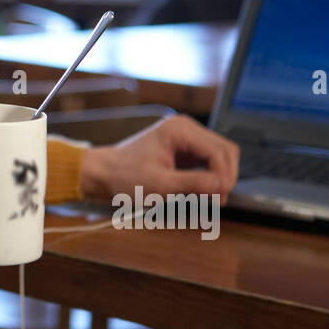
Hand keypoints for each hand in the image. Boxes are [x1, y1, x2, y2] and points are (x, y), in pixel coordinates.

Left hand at [83, 114, 238, 204]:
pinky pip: (207, 162)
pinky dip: (209, 177)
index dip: (225, 175)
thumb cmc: (125, 176)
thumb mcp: (160, 184)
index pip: (219, 151)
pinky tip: (202, 193)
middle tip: (218, 200)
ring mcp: (186, 138)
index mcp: (180, 130)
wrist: (104, 173)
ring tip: (210, 199)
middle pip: (224, 150)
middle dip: (225, 176)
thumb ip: (194, 183)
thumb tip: (222, 185)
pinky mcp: (184, 149)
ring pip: (219, 156)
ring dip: (219, 177)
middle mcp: (186, 128)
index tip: (221, 197)